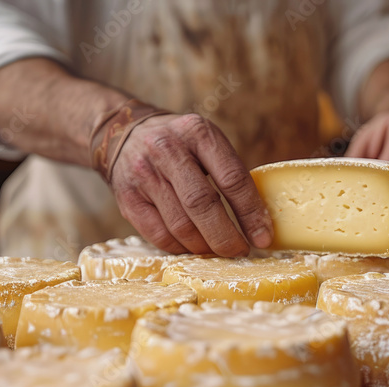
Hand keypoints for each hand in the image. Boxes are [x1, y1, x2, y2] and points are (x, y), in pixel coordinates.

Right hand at [110, 113, 272, 256]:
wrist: (125, 133)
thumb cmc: (180, 145)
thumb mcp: (206, 142)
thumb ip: (229, 173)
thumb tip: (259, 223)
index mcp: (198, 133)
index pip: (231, 178)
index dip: (251, 212)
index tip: (263, 237)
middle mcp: (167, 150)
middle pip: (202, 205)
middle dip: (226, 236)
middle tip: (240, 251)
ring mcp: (143, 174)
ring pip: (180, 225)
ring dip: (204, 246)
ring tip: (217, 250)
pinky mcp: (127, 197)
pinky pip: (158, 235)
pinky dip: (180, 248)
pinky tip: (192, 247)